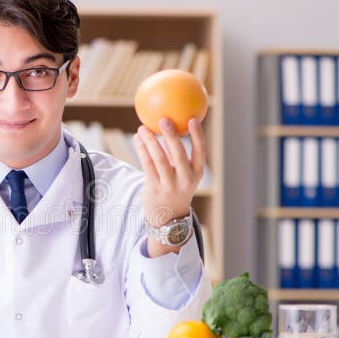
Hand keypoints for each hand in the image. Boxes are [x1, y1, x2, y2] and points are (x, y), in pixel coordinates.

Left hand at [133, 117, 205, 255]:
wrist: (167, 218)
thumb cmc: (176, 188)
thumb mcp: (184, 175)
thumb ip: (180, 155)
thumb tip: (173, 124)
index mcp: (196, 173)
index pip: (200, 152)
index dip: (197, 135)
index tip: (192, 119)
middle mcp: (185, 180)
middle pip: (179, 154)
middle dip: (171, 136)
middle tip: (163, 119)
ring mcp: (169, 186)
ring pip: (159, 160)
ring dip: (150, 141)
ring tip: (143, 128)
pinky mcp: (154, 189)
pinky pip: (147, 166)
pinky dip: (142, 150)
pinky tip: (137, 139)